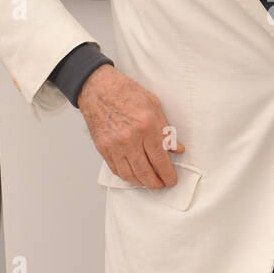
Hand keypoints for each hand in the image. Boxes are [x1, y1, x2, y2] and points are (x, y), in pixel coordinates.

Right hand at [77, 64, 182, 188]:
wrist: (98, 88)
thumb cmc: (125, 93)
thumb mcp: (154, 105)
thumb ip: (165, 130)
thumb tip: (176, 148)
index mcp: (146, 126)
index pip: (160, 159)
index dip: (168, 174)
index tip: (171, 179)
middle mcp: (129, 138)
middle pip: (145, 172)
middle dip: (156, 183)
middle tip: (162, 184)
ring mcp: (114, 145)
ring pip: (129, 174)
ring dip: (141, 182)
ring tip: (149, 182)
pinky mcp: (102, 148)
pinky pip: (116, 169)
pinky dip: (126, 175)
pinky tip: (133, 175)